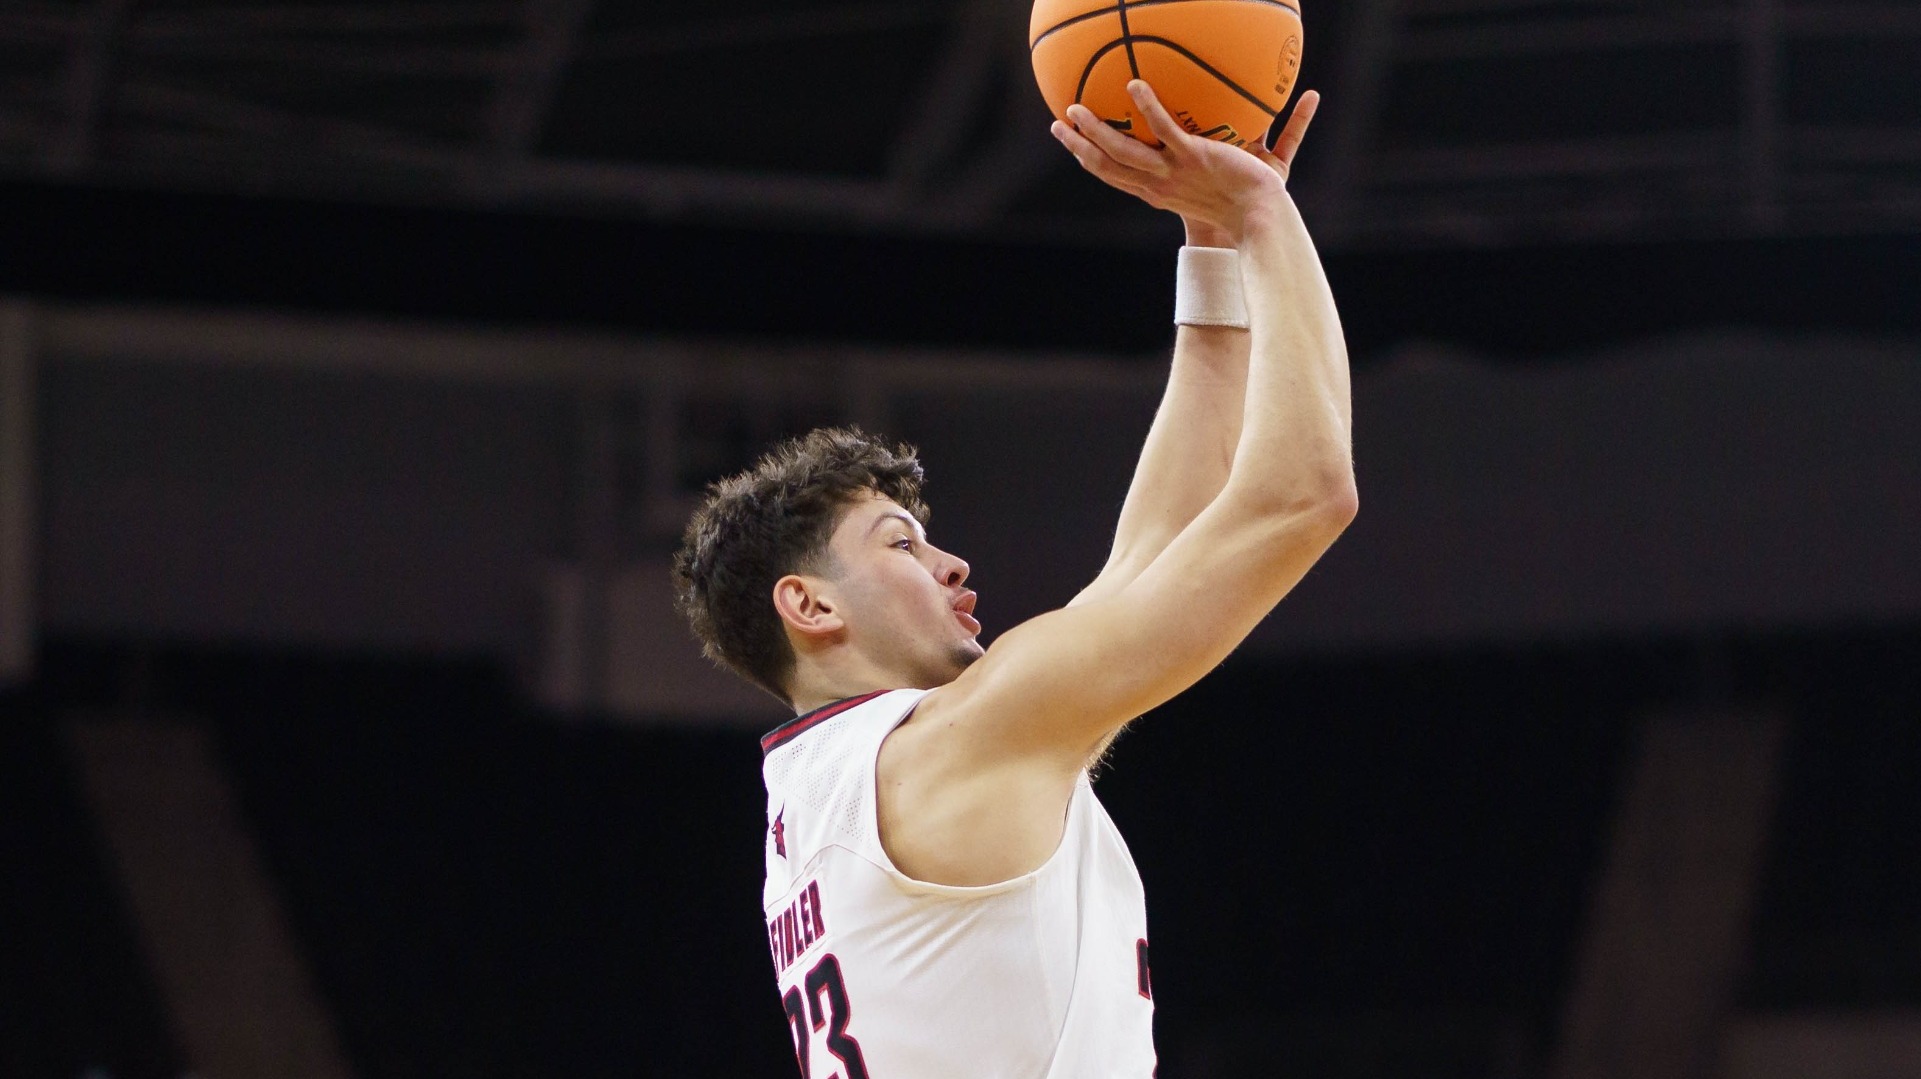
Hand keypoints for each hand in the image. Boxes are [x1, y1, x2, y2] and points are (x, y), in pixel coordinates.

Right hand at [1051, 82, 1319, 242]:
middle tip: (1058, 125)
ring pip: (1123, 151)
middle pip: (1106, 166)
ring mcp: (1172, 172)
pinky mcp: (1193, 157)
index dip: (1089, 161)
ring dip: (1096, 130)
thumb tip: (1188, 145)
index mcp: (1157, 193)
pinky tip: (1135, 85)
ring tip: (1076, 108)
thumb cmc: (1241, 204)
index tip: (1072, 145)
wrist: (1261, 216)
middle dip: (1078, 147)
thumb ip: (1191, 167)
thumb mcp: (1206, 187)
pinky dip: (1148, 108)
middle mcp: (1158, 185)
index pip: (1114, 177)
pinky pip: (1165, 130)